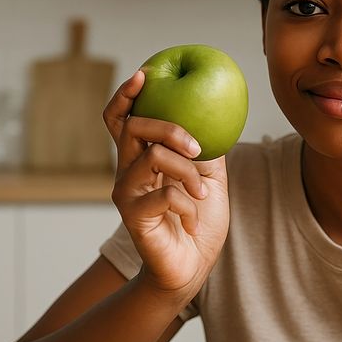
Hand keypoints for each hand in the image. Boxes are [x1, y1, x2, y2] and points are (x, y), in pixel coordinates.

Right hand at [103, 70, 230, 298]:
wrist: (191, 268)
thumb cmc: (199, 223)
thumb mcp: (210, 179)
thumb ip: (208, 149)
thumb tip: (220, 114)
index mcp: (141, 159)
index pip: (121, 120)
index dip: (126, 95)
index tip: (144, 74)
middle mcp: (126, 172)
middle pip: (132, 128)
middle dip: (168, 127)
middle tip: (196, 145)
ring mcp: (126, 195)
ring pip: (151, 157)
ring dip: (187, 171)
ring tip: (201, 192)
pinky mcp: (133, 218)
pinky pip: (163, 193)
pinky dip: (186, 201)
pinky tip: (192, 216)